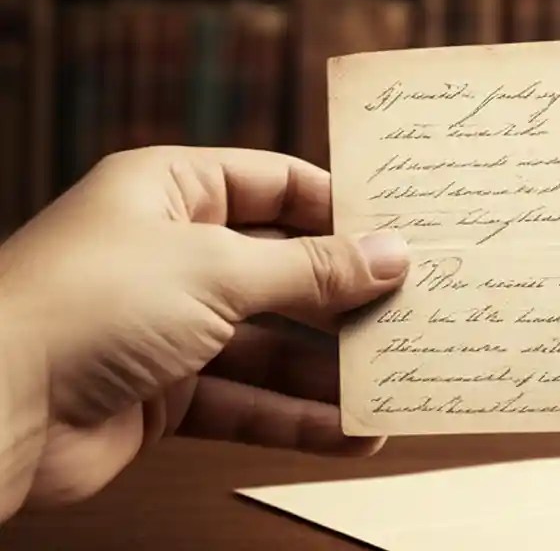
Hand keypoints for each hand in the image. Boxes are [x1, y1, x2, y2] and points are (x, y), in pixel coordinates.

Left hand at [0, 147, 408, 512]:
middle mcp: (170, 253)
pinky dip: (295, 417)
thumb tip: (392, 254)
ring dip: (329, 368)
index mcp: (171, 191)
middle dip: (344, 297)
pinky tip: (350, 432)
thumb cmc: (88, 306)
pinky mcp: (164, 393)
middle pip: (281, 269)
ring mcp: (167, 326)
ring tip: (394, 381)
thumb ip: (312, 269)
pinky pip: (246, 401)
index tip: (403, 233)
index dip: (339, 208)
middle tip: (412, 311)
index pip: (275, 185)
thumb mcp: (218, 272)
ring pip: (269, 343)